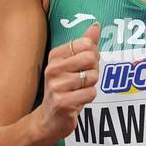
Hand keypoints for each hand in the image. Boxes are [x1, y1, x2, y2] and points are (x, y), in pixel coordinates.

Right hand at [37, 22, 100, 141]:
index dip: (93, 55)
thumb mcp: (71, 64)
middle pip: (91, 59)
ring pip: (92, 77)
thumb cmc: (64, 89)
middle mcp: (53, 68)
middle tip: (84, 80)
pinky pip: (90, 93)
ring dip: (91, 86)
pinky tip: (77, 101)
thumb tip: (96, 25)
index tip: (84, 66)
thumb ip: (85, 45)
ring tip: (78, 91)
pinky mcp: (62, 102)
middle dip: (94, 71)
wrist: (48, 119)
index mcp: (55, 56)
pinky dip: (89, 98)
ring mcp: (56, 86)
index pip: (86, 44)